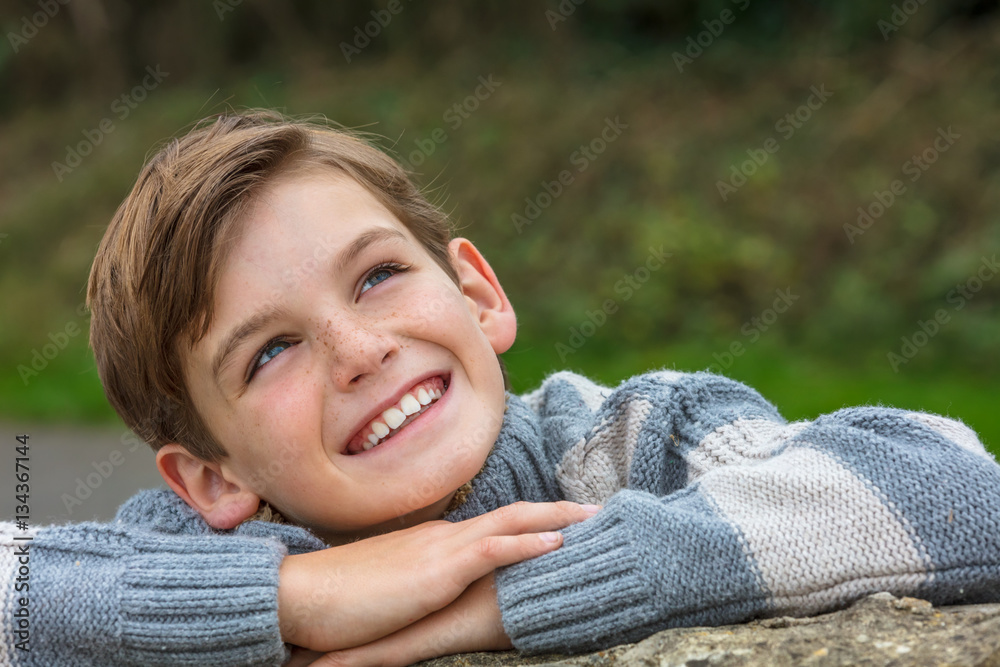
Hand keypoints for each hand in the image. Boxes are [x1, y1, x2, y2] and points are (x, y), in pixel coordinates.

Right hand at [278, 501, 597, 651]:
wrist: (303, 595)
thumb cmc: (340, 599)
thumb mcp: (391, 591)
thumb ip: (417, 588)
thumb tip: (433, 594)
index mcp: (434, 543)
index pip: (492, 524)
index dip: (530, 521)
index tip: (564, 522)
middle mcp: (443, 536)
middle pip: (511, 514)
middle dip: (557, 512)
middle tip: (595, 511)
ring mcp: (441, 549)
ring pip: (511, 523)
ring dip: (557, 520)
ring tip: (594, 519)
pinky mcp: (436, 571)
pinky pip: (492, 550)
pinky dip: (528, 542)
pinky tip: (558, 542)